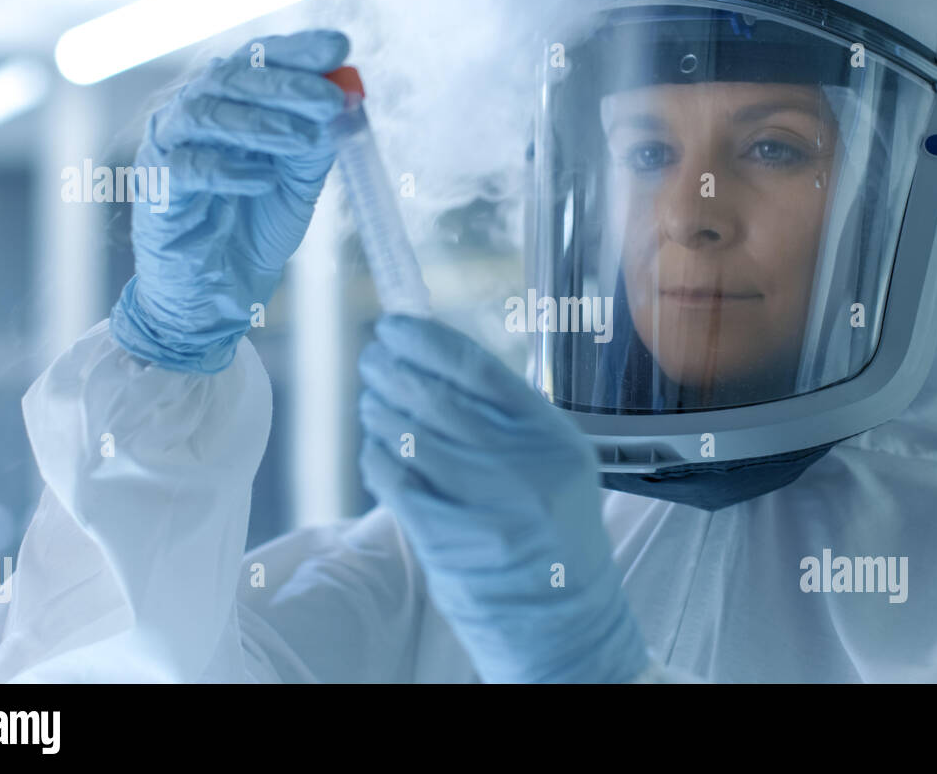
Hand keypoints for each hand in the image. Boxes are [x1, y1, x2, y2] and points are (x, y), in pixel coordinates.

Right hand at [109, 29, 348, 372]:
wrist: (216, 297)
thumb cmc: (252, 230)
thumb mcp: (299, 183)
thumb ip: (316, 143)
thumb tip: (343, 100)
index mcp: (227, 104)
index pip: (258, 60)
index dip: (298, 50)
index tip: (340, 46)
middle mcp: (191, 115)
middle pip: (232, 78)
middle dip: (285, 84)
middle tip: (329, 99)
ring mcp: (168, 148)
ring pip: (206, 114)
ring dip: (262, 123)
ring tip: (305, 139)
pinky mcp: (155, 189)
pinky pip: (188, 167)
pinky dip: (229, 170)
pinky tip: (262, 180)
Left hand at [357, 315, 648, 682]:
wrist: (564, 611)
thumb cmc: (549, 518)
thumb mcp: (551, 456)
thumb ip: (502, 412)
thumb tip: (428, 354)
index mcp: (553, 438)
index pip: (480, 370)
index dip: (427, 341)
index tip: (395, 325)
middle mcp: (524, 470)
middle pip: (437, 401)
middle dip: (392, 371)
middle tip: (372, 358)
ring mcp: (487, 510)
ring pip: (410, 440)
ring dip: (380, 411)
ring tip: (373, 399)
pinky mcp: (452, 544)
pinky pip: (397, 485)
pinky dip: (378, 458)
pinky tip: (377, 448)